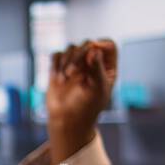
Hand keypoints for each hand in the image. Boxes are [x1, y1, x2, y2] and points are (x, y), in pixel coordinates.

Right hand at [46, 39, 117, 161]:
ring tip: (64, 79)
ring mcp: (75, 64)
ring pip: (71, 48)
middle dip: (78, 55)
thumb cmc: (87, 108)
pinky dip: (55, 63)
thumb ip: (97, 69)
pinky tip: (58, 77)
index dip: (101, 44)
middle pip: (87, 44)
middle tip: (72, 73)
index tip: (92, 52)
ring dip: (66, 61)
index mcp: (107, 68)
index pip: (108, 46)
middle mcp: (92, 63)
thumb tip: (94, 50)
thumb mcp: (98, 89)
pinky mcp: (60, 68)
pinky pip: (56, 55)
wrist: (67, 121)